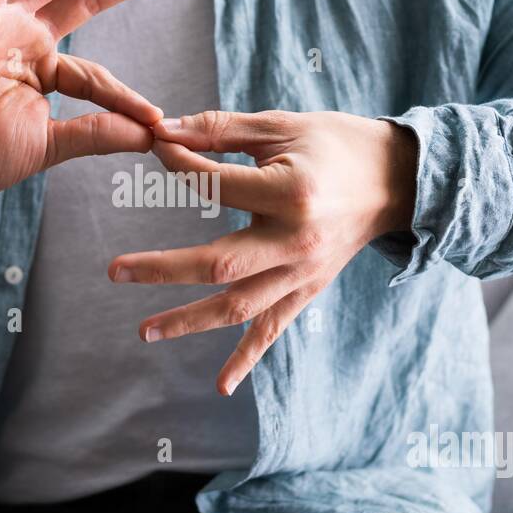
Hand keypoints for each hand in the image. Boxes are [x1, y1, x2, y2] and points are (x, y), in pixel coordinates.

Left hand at [108, 110, 417, 394]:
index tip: (156, 149)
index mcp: (290, 193)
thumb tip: (163, 131)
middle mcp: (296, 242)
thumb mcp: (281, 126)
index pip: (214, 188)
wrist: (397, 179)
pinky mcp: (308, 290)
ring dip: (189, 320)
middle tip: (115, 270)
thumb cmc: (336, 144)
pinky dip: (247, 359)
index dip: (179, 167)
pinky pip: (274, 330)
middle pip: (218, 264)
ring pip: (239, 307)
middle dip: (163, 268)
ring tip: (144, 331)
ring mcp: (303, 273)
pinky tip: (221, 386)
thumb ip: (220, 130)